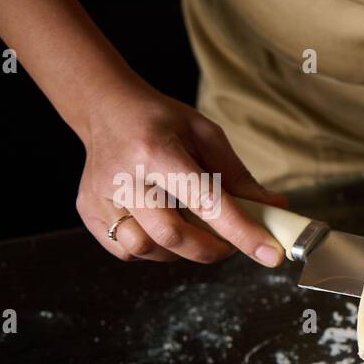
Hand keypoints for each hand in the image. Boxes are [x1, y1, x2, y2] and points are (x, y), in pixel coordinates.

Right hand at [75, 80, 288, 263]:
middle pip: (173, 235)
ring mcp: (100, 196)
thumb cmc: (161, 122)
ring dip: (182, 250)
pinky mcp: (89, 211)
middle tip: (230, 241)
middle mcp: (124, 176)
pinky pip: (127, 251)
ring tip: (194, 228)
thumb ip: (239, 177)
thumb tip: (275, 209)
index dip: (242, 232)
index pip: (207, 202)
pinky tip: (163, 225)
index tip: (271, 254)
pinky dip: (154, 248)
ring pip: (148, 249)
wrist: (106, 109)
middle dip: (213, 249)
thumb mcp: (206, 136)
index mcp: (156, 151)